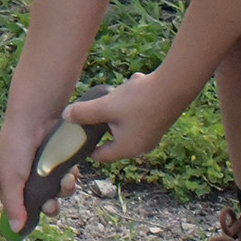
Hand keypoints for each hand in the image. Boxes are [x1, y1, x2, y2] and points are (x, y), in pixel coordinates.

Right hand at [0, 109, 81, 229]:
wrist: (37, 116)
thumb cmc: (16, 146)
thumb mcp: (10, 178)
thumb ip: (13, 205)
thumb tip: (16, 230)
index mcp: (4, 181)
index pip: (15, 208)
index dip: (26, 215)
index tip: (36, 221)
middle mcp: (23, 177)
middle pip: (39, 203)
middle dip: (49, 205)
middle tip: (52, 203)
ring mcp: (41, 169)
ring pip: (56, 192)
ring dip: (63, 190)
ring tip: (65, 180)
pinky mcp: (57, 162)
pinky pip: (66, 178)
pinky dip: (69, 176)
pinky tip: (70, 169)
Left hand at [64, 71, 189, 164]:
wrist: (174, 86)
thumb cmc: (139, 101)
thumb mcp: (105, 106)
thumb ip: (83, 113)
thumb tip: (66, 116)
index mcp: (126, 149)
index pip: (100, 155)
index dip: (86, 146)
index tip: (76, 135)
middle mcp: (141, 147)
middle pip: (112, 138)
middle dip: (102, 122)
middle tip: (93, 108)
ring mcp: (151, 135)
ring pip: (124, 123)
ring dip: (117, 108)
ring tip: (117, 93)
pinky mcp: (158, 122)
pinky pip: (137, 114)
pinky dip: (132, 102)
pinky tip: (135, 85)